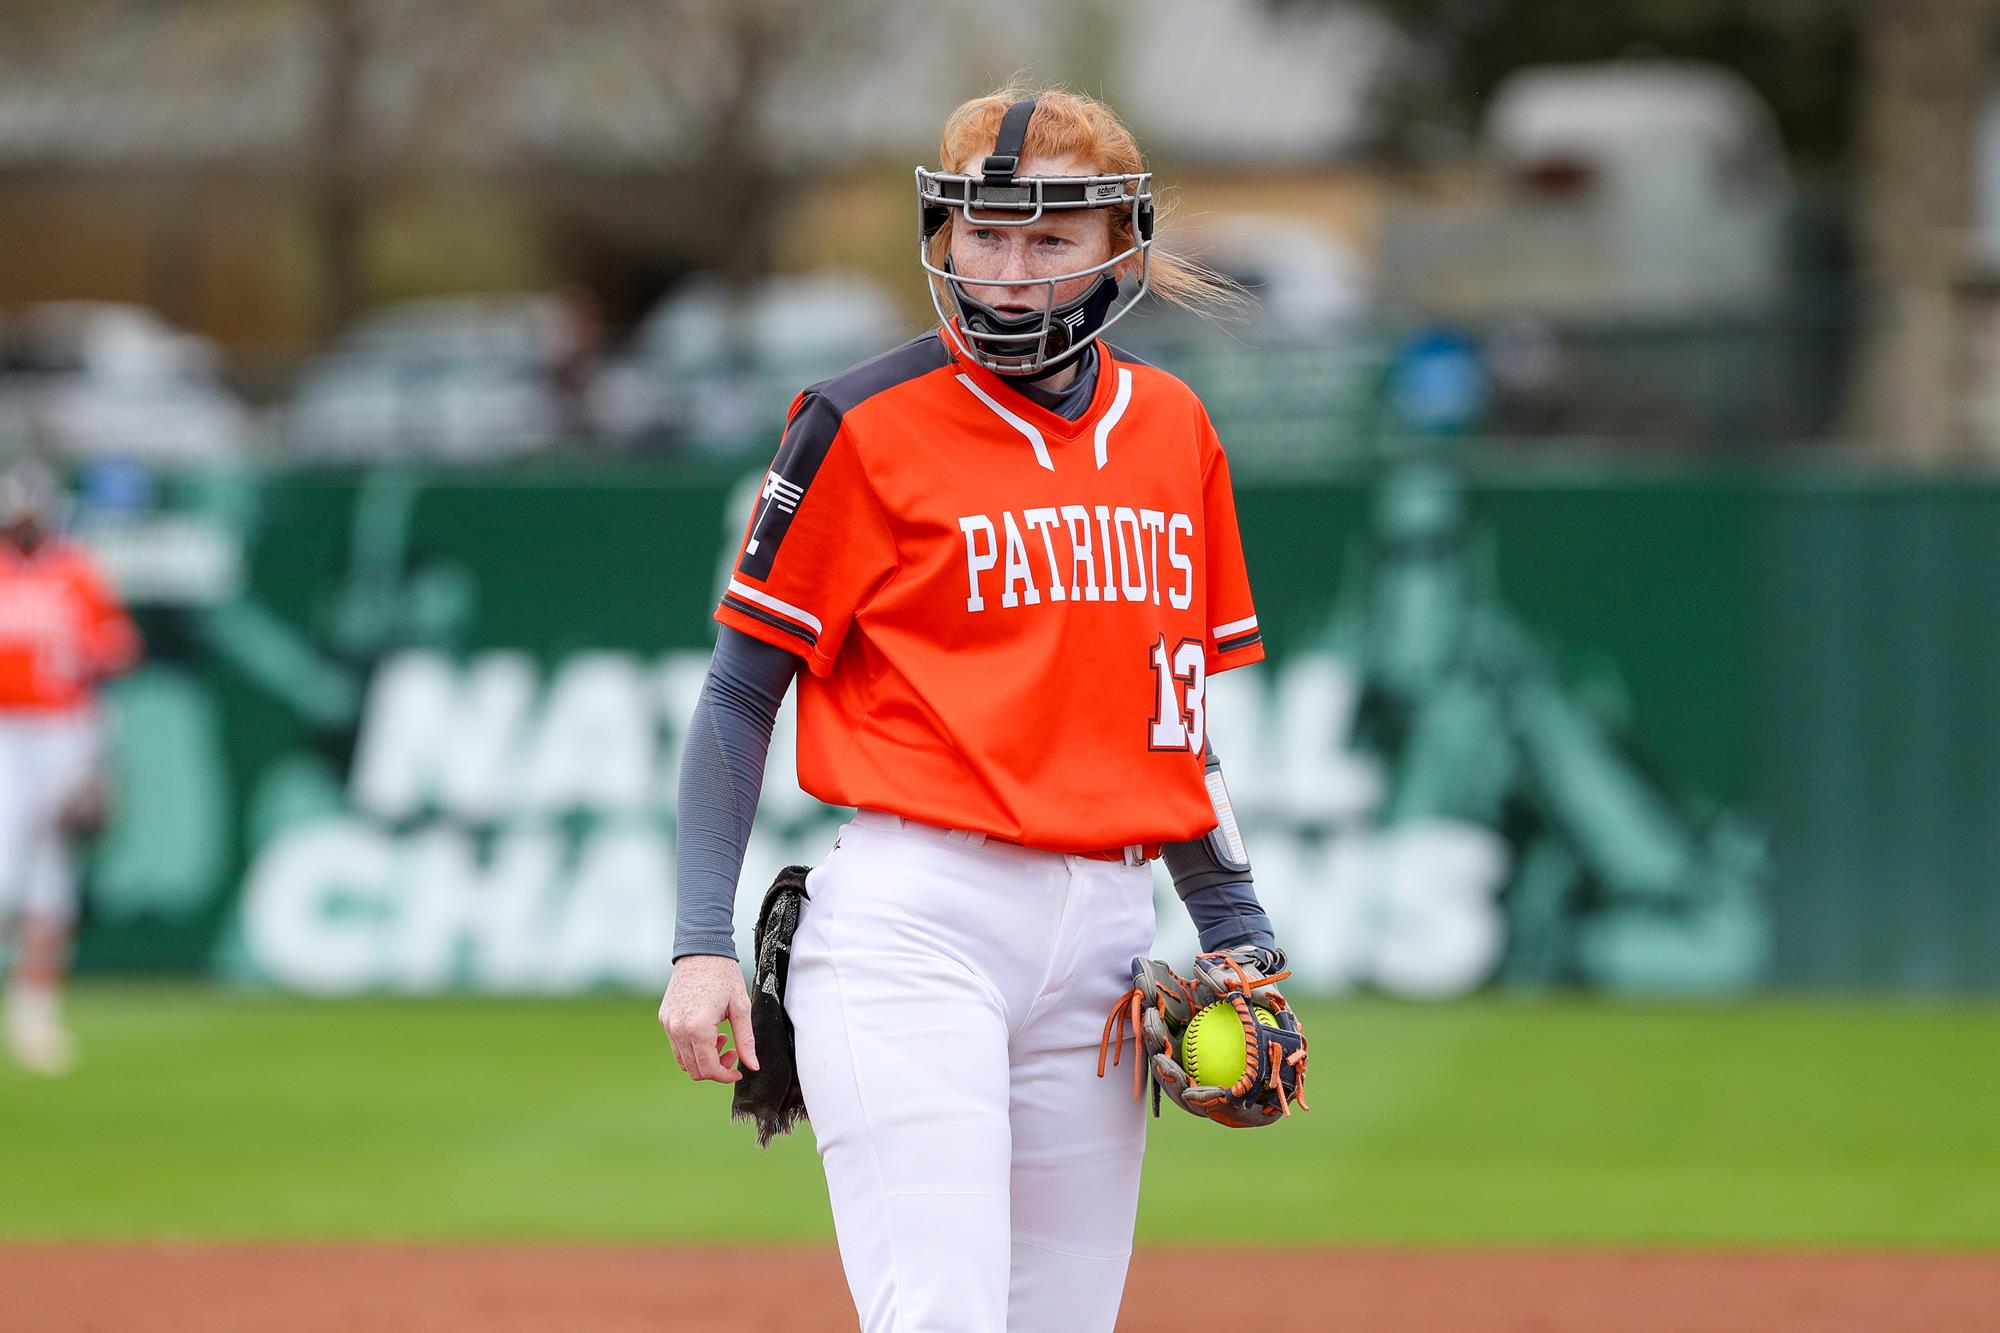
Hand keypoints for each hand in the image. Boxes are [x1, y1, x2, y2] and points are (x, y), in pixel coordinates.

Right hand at [659, 954, 759, 1083]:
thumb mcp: (741, 1007)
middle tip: (732, 1052)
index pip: (709, 1069)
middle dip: (716, 1069)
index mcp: (698, 1028)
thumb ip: (746, 1040)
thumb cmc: (724, 975)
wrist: (701, 950)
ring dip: (703, 1059)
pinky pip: (676, 1045)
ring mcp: (668, 1024)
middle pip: (694, 1070)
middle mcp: (678, 1029)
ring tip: (721, 1040)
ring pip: (683, 1061)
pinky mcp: (664, 1018)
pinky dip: (692, 1048)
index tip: (738, 1071)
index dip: (725, 1076)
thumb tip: (752, 1066)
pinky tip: (708, 1032)